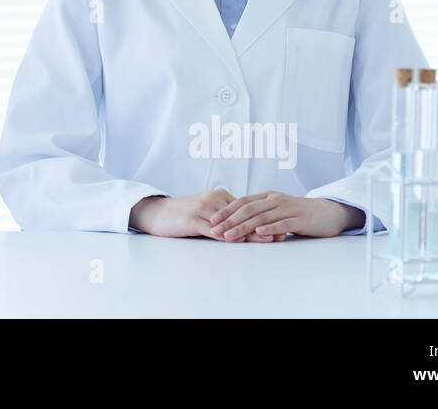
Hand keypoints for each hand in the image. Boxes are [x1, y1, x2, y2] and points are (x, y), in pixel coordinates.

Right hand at [129, 190, 286, 240]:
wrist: (157, 213)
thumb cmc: (184, 215)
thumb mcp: (207, 213)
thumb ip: (226, 218)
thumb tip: (247, 230)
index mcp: (219, 196)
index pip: (245, 209)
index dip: (262, 219)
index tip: (279, 228)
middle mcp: (213, 199)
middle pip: (241, 215)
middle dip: (260, 227)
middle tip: (278, 236)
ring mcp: (202, 208)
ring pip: (229, 223)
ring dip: (247, 233)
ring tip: (263, 240)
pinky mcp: (191, 219)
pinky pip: (211, 228)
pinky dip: (225, 236)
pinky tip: (235, 242)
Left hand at [206, 192, 363, 239]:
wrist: (328, 212)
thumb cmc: (299, 214)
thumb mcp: (277, 210)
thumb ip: (261, 213)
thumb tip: (238, 222)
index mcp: (267, 197)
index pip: (242, 202)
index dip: (226, 211)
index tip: (211, 220)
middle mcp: (275, 200)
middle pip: (247, 210)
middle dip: (229, 220)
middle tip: (214, 230)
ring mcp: (287, 209)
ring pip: (261, 217)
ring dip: (243, 227)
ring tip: (230, 236)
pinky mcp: (299, 219)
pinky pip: (282, 223)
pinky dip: (270, 228)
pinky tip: (259, 234)